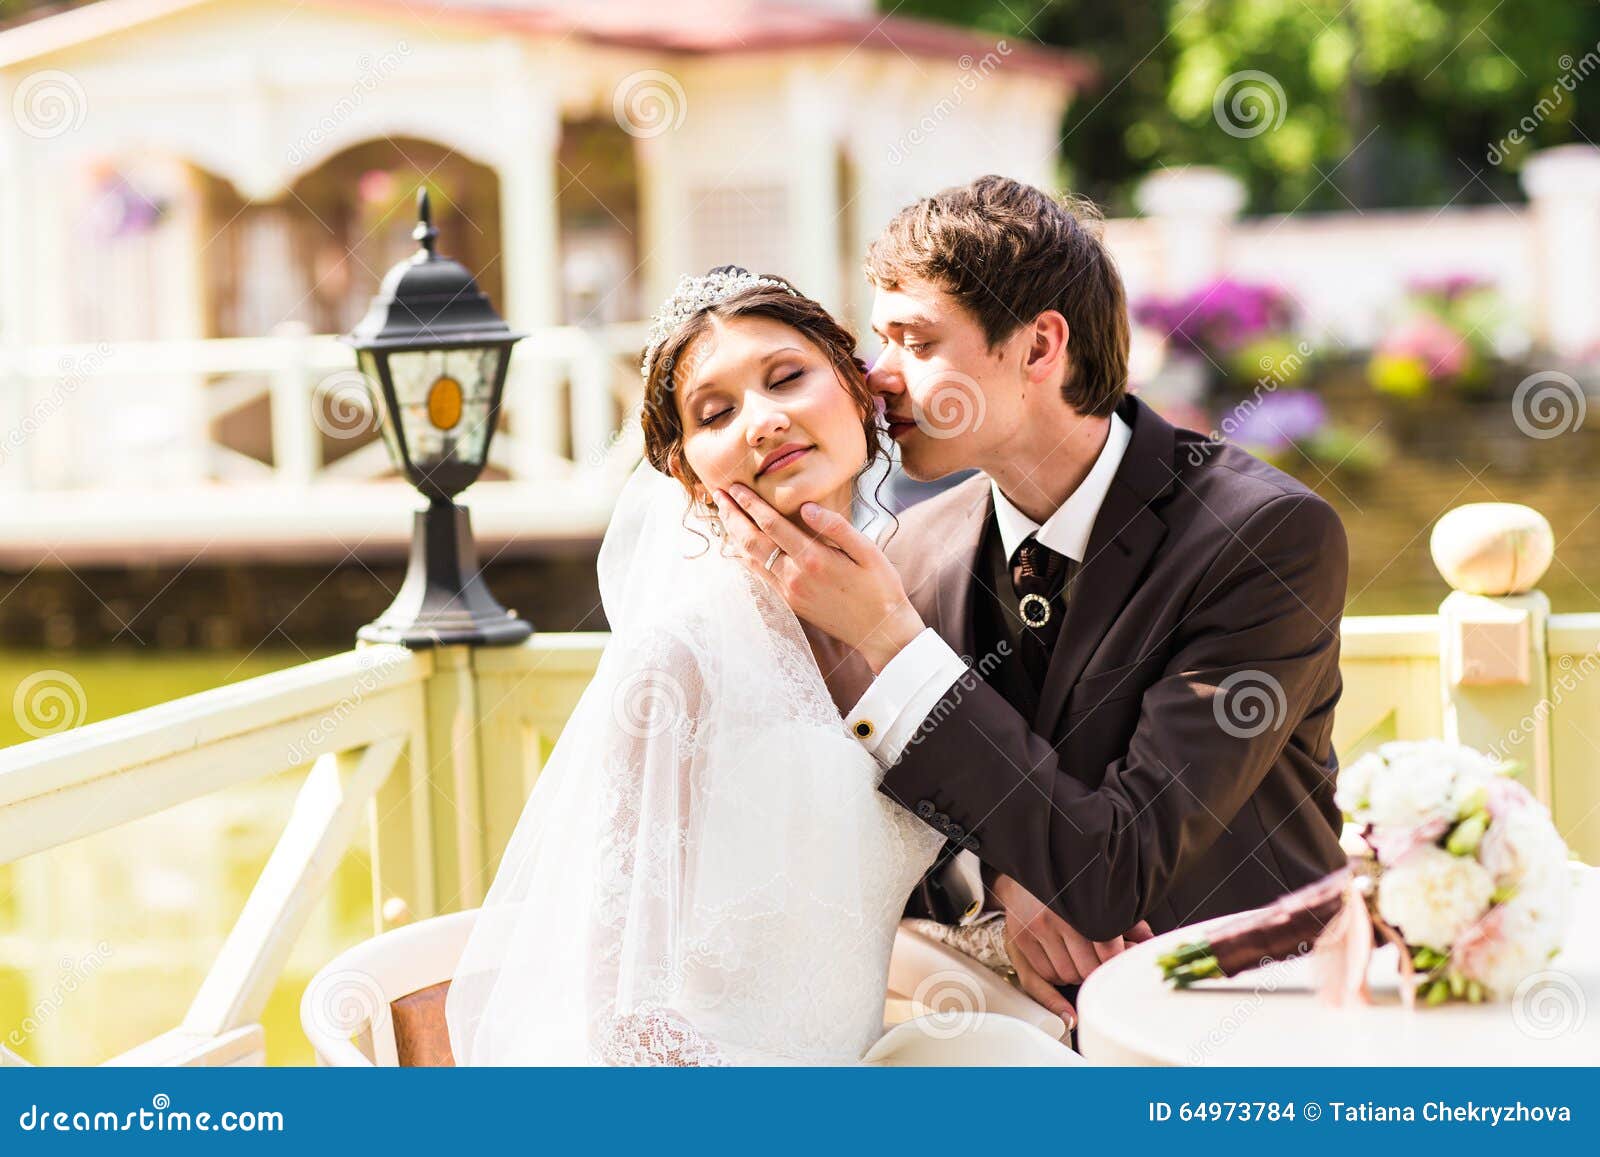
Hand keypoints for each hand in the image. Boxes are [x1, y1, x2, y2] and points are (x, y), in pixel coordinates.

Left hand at [714, 483, 923, 671]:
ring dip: (734, 535)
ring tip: (724, 515)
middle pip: (751, 541)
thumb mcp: (868, 551)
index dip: (750, 504)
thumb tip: (806, 507)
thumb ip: (836, 527)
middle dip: (733, 516)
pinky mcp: (790, 603)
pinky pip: (760, 576)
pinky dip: (745, 558)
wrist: (880, 631)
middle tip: (719, 495)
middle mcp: (795, 576)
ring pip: (751, 560)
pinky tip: (740, 546)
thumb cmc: (880, 587)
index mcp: (814, 559)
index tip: (736, 487)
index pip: (772, 525)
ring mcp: (790, 592)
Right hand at [994, 873, 1151, 989]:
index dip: (1117, 961)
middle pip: (1087, 969)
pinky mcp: (1020, 937)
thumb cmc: (1070, 880)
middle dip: (1097, 969)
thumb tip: (1148, 941)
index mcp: (1080, 905)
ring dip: (1076, 973)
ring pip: (1066, 974)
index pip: (1107, 952)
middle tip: (1100, 959)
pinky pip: (1044, 974)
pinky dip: (1057, 973)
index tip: (1120, 959)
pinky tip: (1063, 958)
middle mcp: (1055, 917)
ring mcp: (1034, 928)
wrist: (1027, 864)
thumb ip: (1126, 919)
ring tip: (1080, 956)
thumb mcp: (1101, 893)